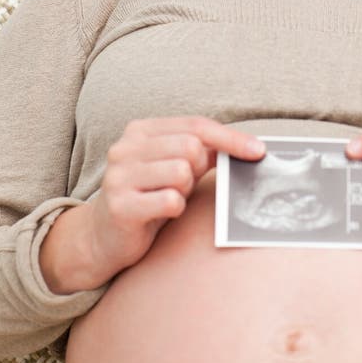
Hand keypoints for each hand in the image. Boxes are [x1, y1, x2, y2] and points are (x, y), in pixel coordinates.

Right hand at [84, 116, 264, 286]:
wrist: (102, 237)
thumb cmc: (147, 195)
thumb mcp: (173, 165)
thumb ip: (201, 151)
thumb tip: (248, 147)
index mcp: (140, 130)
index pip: (196, 125)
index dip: (230, 138)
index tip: (259, 151)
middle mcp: (125, 147)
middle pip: (190, 148)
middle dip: (197, 170)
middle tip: (181, 185)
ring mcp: (119, 175)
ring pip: (181, 172)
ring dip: (183, 190)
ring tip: (166, 198)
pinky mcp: (120, 205)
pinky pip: (170, 201)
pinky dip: (174, 208)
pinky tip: (159, 212)